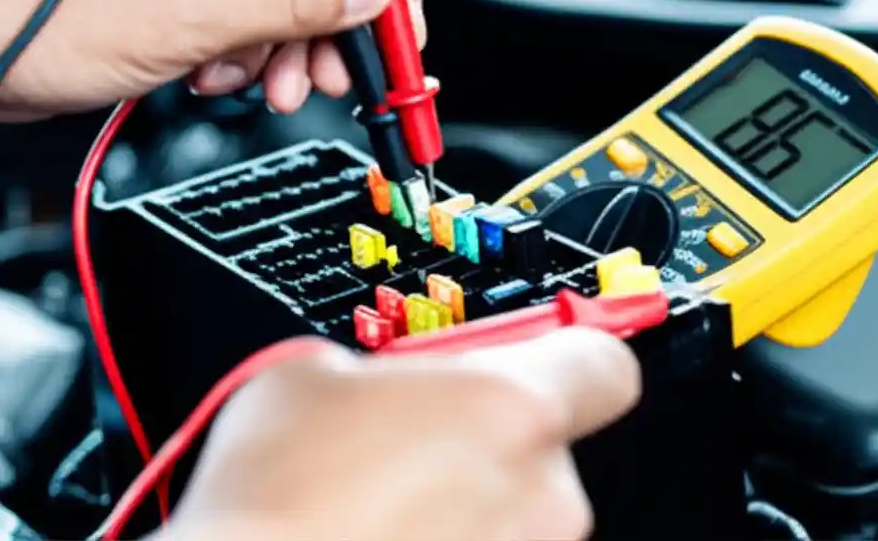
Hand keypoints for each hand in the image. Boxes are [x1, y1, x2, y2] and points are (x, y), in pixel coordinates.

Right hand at [162, 329, 640, 540]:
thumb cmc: (273, 504)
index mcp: (508, 407)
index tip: (545, 354)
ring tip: (378, 507)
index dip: (573, 356)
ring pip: (515, 513)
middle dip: (485, 440)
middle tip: (410, 442)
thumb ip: (383, 368)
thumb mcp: (309, 375)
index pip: (604, 363)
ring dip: (466, 503)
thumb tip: (382, 382)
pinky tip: (383, 538)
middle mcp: (540, 494)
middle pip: (542, 446)